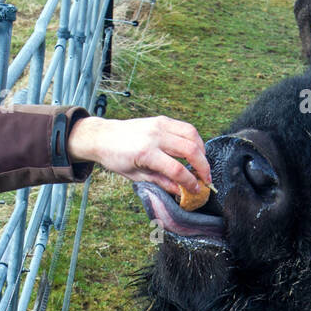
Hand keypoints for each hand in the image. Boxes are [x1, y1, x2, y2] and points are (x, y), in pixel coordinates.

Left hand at [66, 115, 209, 194]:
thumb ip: (160, 182)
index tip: (197, 190)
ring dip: (202, 150)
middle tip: (206, 179)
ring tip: (202, 164)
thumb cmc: (116, 158)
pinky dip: (194, 139)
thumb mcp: (135, 176)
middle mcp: (155, 136)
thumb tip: (180, 190)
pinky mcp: (162, 119)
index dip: (190, 182)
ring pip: (192, 134)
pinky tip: (194, 150)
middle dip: (203, 166)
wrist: (104, 137)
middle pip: (190, 150)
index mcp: (146, 153)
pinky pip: (185, 127)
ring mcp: (159, 125)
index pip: (177, 169)